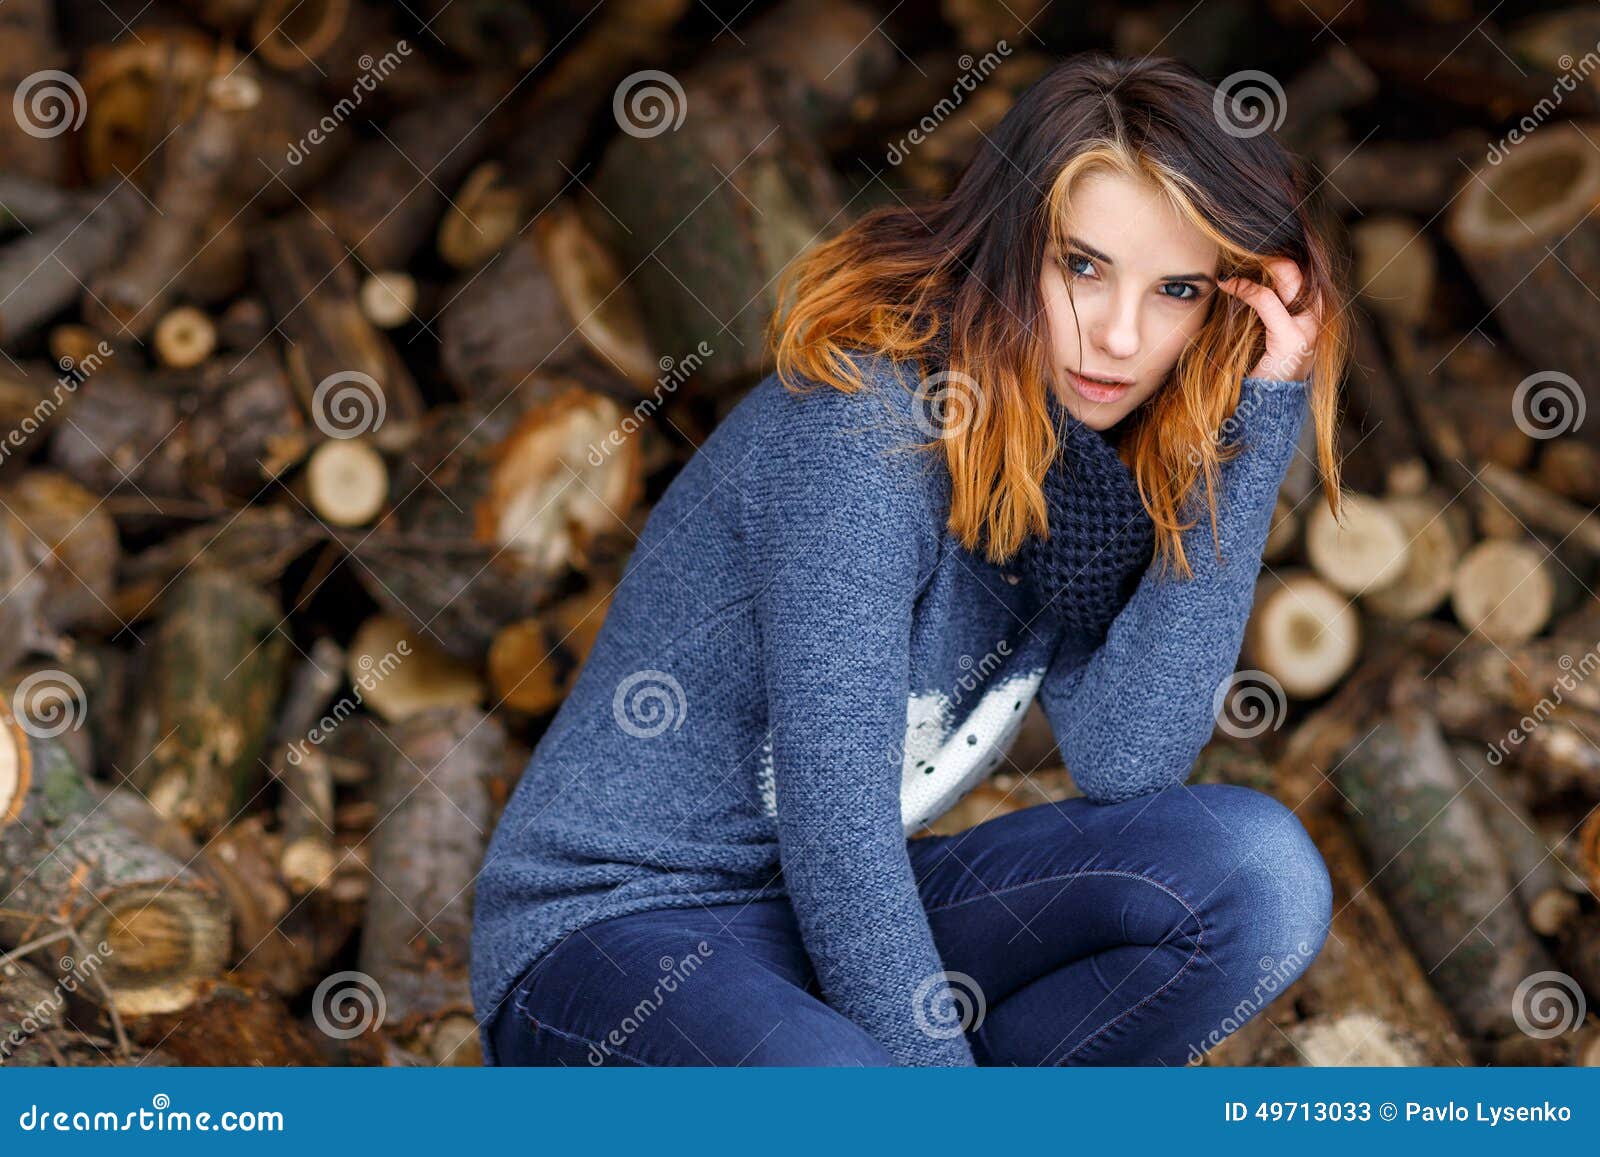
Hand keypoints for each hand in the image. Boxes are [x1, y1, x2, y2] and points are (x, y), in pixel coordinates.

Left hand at [1218, 257, 1323, 381]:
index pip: (1304, 271)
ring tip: (1234, 264)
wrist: (1265, 411)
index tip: (1251, 249)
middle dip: (1273, 251)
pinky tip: (1228, 285)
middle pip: (1302, 266)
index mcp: (1313, 316)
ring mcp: (1308, 329)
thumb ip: (1267, 310)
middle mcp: (1317, 319)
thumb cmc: (1261, 372)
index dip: (1279, 254)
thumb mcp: (1266, 334)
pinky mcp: (1290, 341)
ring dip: (1261, 263)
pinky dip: (1245, 289)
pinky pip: (1267, 301)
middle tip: (1243, 248)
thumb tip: (1247, 278)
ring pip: (1290, 275)